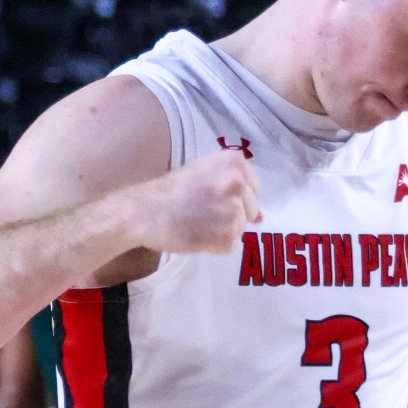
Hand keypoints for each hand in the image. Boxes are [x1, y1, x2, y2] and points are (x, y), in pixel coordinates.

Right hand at [129, 149, 261, 253]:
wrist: (145, 212)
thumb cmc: (170, 190)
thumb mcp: (203, 173)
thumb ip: (233, 187)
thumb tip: (261, 217)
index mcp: (234, 162)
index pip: (254, 188)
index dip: (237, 198)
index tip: (216, 200)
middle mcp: (238, 183)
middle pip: (251, 209)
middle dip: (232, 215)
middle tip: (203, 213)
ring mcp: (234, 210)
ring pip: (241, 228)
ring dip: (222, 231)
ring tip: (198, 223)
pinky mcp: (227, 235)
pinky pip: (230, 245)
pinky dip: (215, 246)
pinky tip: (197, 235)